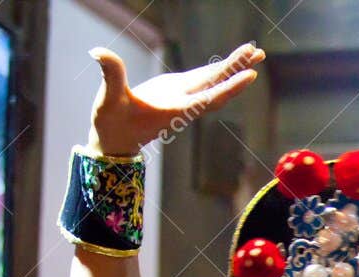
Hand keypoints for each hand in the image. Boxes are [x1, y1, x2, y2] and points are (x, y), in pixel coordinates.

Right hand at [88, 42, 262, 155]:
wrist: (115, 142)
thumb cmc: (112, 125)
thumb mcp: (108, 101)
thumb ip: (110, 77)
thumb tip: (98, 52)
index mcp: (175, 110)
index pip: (208, 96)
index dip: (230, 86)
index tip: (250, 75)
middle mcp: (185, 104)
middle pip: (218, 85)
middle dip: (239, 69)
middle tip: (259, 53)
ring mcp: (183, 97)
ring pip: (214, 81)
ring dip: (235, 67)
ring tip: (255, 51)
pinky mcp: (177, 91)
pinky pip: (205, 79)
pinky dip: (220, 70)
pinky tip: (234, 61)